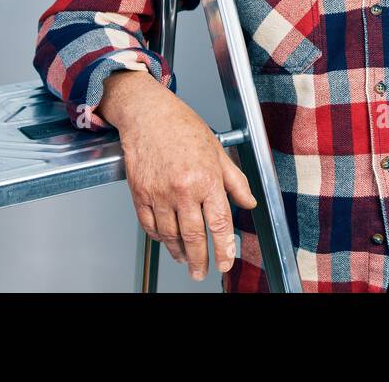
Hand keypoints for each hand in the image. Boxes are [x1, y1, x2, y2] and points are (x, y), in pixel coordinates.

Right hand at [98, 70, 257, 281]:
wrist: (148, 114)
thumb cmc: (182, 126)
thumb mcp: (217, 151)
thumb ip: (235, 181)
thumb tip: (249, 203)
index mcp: (206, 179)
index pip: (219, 223)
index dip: (224, 249)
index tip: (225, 264)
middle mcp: (183, 189)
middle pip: (194, 236)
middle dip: (200, 260)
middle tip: (202, 273)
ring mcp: (159, 193)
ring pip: (170, 235)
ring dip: (179, 252)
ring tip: (186, 260)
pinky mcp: (139, 194)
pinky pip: (149, 225)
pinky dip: (159, 238)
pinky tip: (166, 241)